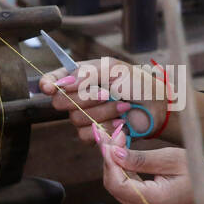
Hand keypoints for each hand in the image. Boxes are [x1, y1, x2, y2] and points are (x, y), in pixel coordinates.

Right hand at [39, 56, 170, 142]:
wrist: (156, 106)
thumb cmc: (137, 83)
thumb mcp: (112, 69)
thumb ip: (86, 73)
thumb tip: (64, 83)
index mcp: (81, 76)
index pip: (53, 80)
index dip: (48, 84)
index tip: (48, 87)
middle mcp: (79, 96)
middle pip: (60, 102)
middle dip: (85, 98)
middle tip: (107, 93)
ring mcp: (85, 116)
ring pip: (76, 119)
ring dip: (102, 112)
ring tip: (122, 106)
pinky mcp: (95, 134)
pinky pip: (86, 135)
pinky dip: (106, 127)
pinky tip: (120, 121)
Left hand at [93, 122, 203, 203]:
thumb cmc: (202, 174)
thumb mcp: (173, 159)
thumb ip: (141, 159)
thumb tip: (114, 153)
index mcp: (154, 201)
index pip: (116, 183)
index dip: (109, 159)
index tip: (112, 136)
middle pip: (114, 186)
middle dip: (111, 159)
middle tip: (115, 134)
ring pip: (119, 189)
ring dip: (116, 165)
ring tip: (119, 141)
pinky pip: (128, 192)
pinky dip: (125, 173)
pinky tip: (125, 155)